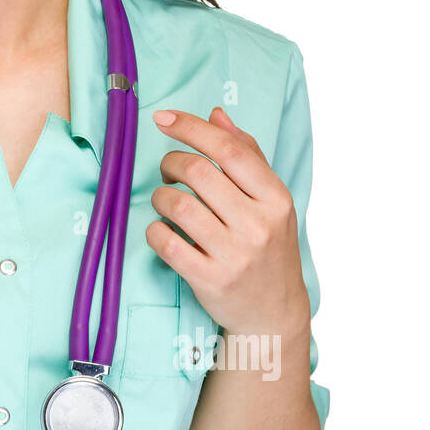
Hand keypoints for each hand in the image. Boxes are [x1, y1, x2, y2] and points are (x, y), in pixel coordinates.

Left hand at [145, 106, 309, 335]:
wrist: (273, 313)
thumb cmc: (268, 247)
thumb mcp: (271, 201)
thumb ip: (247, 156)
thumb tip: (216, 115)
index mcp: (276, 198)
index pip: (229, 149)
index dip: (190, 127)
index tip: (163, 118)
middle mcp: (258, 225)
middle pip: (198, 172)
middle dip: (170, 162)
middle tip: (167, 171)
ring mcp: (234, 255)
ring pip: (177, 205)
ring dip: (159, 196)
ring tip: (165, 201)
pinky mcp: (210, 280)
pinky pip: (165, 242)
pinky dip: (154, 230)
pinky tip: (161, 229)